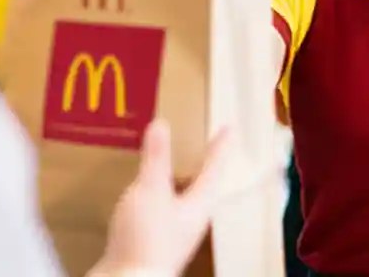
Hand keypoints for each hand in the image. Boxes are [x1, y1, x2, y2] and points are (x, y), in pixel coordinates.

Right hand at [88, 120, 230, 276]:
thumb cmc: (146, 239)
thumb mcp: (151, 191)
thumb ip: (157, 159)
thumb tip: (162, 124)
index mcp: (199, 207)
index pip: (214, 171)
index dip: (221, 148)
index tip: (229, 128)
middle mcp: (190, 223)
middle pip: (201, 189)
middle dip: (200, 166)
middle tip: (203, 146)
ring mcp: (171, 237)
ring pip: (179, 203)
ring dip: (175, 182)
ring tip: (168, 166)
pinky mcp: (150, 245)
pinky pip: (157, 214)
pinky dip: (152, 198)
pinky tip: (139, 196)